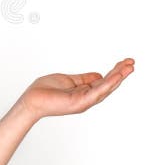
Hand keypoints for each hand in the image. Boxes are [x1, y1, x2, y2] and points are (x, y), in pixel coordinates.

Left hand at [17, 58, 134, 120]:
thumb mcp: (69, 80)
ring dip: (118, 78)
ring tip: (129, 68)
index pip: (104, 81)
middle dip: (121, 73)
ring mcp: (84, 101)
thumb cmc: (46, 90)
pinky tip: (117, 76)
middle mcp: (87, 98)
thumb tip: (99, 75)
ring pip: (105, 88)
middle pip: (108, 85)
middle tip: (132, 62)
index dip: (115, 72)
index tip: (125, 62)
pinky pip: (96, 92)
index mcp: (85, 92)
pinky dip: (107, 84)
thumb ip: (84, 79)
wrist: (32, 99)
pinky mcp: (79, 102)